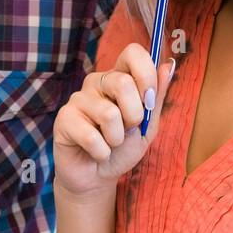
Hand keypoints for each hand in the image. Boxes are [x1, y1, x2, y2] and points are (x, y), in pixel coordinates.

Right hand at [52, 45, 175, 199]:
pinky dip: (101, 153)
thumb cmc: (122, 151)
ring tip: (109, 144)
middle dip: (134, 116)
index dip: (146, 74)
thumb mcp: (147, 127)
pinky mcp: (64, 119)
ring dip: (117, 139)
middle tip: (127, 130)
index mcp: (119, 78)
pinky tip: (96, 153)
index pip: (132, 53)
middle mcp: (97, 83)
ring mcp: (78, 99)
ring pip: (109, 114)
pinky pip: (91, 137)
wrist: (97, 178)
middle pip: (123, 83)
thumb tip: (168, 66)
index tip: (149, 100)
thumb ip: (157, 99)